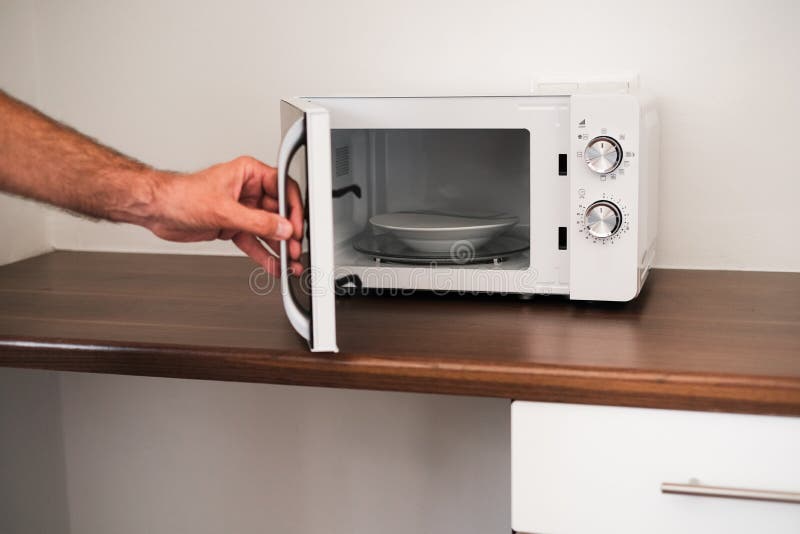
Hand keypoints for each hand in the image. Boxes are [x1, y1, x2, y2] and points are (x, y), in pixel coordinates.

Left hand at [146, 156, 303, 276]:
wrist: (157, 210)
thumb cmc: (181, 196)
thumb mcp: (224, 210)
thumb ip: (257, 221)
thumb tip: (282, 228)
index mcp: (248, 174)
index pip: (283, 188)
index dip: (293, 208)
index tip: (296, 227)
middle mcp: (248, 190)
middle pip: (278, 213)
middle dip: (288, 234)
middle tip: (295, 250)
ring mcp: (241, 210)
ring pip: (267, 230)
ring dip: (278, 248)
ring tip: (289, 262)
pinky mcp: (233, 226)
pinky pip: (254, 242)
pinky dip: (262, 254)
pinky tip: (272, 265)